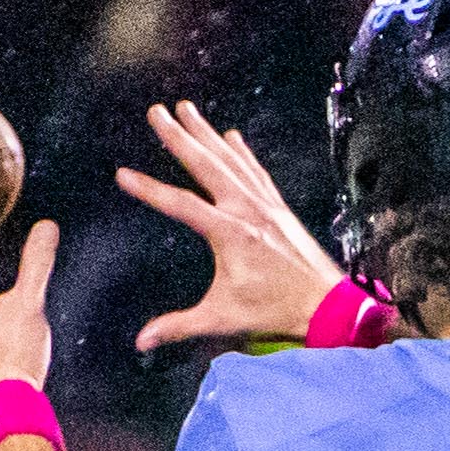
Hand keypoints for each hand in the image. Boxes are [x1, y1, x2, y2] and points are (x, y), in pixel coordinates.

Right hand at [118, 102, 341, 350]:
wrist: (326, 305)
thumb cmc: (276, 312)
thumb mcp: (223, 318)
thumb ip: (180, 326)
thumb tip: (142, 342)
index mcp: (230, 233)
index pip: (180, 204)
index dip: (149, 189)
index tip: (123, 174)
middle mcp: (247, 210)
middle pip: (206, 164)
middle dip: (179, 136)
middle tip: (157, 112)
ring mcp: (265, 204)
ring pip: (231, 160)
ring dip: (207, 133)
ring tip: (186, 108)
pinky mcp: (279, 207)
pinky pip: (256, 170)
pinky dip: (242, 151)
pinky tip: (231, 135)